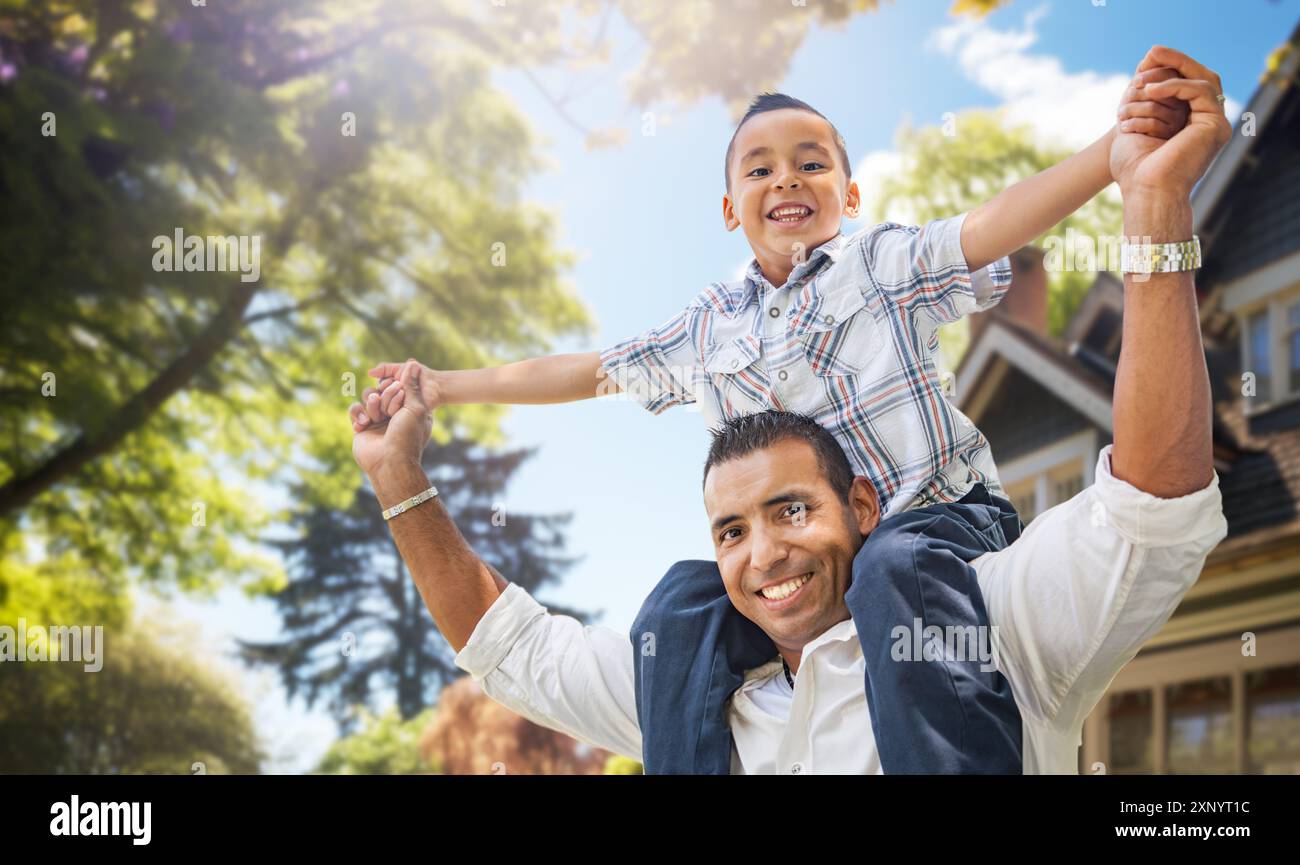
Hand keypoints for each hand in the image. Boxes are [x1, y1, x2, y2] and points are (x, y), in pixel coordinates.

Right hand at [348, 360, 432, 478]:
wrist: (390, 462)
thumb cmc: (407, 436)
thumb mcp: (416, 408)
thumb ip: (412, 385)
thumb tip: (413, 363)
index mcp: (411, 409)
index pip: (400, 386)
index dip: (397, 387)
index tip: (400, 392)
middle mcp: (394, 414)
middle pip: (383, 390)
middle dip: (386, 397)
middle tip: (391, 411)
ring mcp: (377, 421)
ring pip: (368, 397)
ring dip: (372, 406)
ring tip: (376, 418)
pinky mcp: (361, 427)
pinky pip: (354, 409)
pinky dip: (358, 414)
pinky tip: (364, 424)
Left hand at [1110, 46, 1232, 198]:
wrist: (1145, 192)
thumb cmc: (1134, 170)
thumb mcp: (1133, 126)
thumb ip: (1140, 101)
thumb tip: (1140, 72)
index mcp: (1189, 124)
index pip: (1186, 84)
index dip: (1168, 68)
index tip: (1144, 60)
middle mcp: (1207, 123)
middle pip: (1200, 77)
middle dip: (1174, 62)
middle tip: (1151, 52)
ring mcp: (1215, 125)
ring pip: (1203, 80)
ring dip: (1170, 74)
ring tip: (1140, 81)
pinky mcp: (1216, 126)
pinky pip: (1201, 91)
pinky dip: (1176, 86)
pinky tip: (1151, 91)